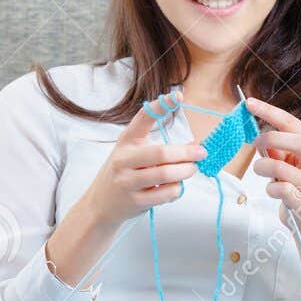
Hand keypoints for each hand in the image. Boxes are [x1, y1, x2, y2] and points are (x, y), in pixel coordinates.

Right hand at [86, 88, 207, 230]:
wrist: (99, 204)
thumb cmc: (123, 173)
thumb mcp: (135, 154)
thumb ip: (161, 148)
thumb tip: (195, 146)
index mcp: (126, 141)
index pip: (143, 117)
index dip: (161, 105)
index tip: (177, 97)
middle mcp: (123, 159)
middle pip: (162, 152)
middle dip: (187, 153)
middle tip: (201, 153)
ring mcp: (127, 181)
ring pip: (166, 174)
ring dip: (185, 171)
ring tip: (191, 169)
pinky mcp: (135, 201)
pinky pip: (166, 193)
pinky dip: (177, 189)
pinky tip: (175, 186)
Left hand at [244, 94, 300, 230]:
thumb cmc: (297, 184)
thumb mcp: (287, 160)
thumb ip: (275, 146)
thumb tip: (255, 129)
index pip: (292, 122)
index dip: (269, 111)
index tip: (249, 103)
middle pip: (298, 140)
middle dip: (271, 138)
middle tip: (256, 143)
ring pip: (282, 167)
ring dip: (263, 166)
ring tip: (261, 170)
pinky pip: (280, 189)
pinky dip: (270, 188)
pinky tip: (273, 189)